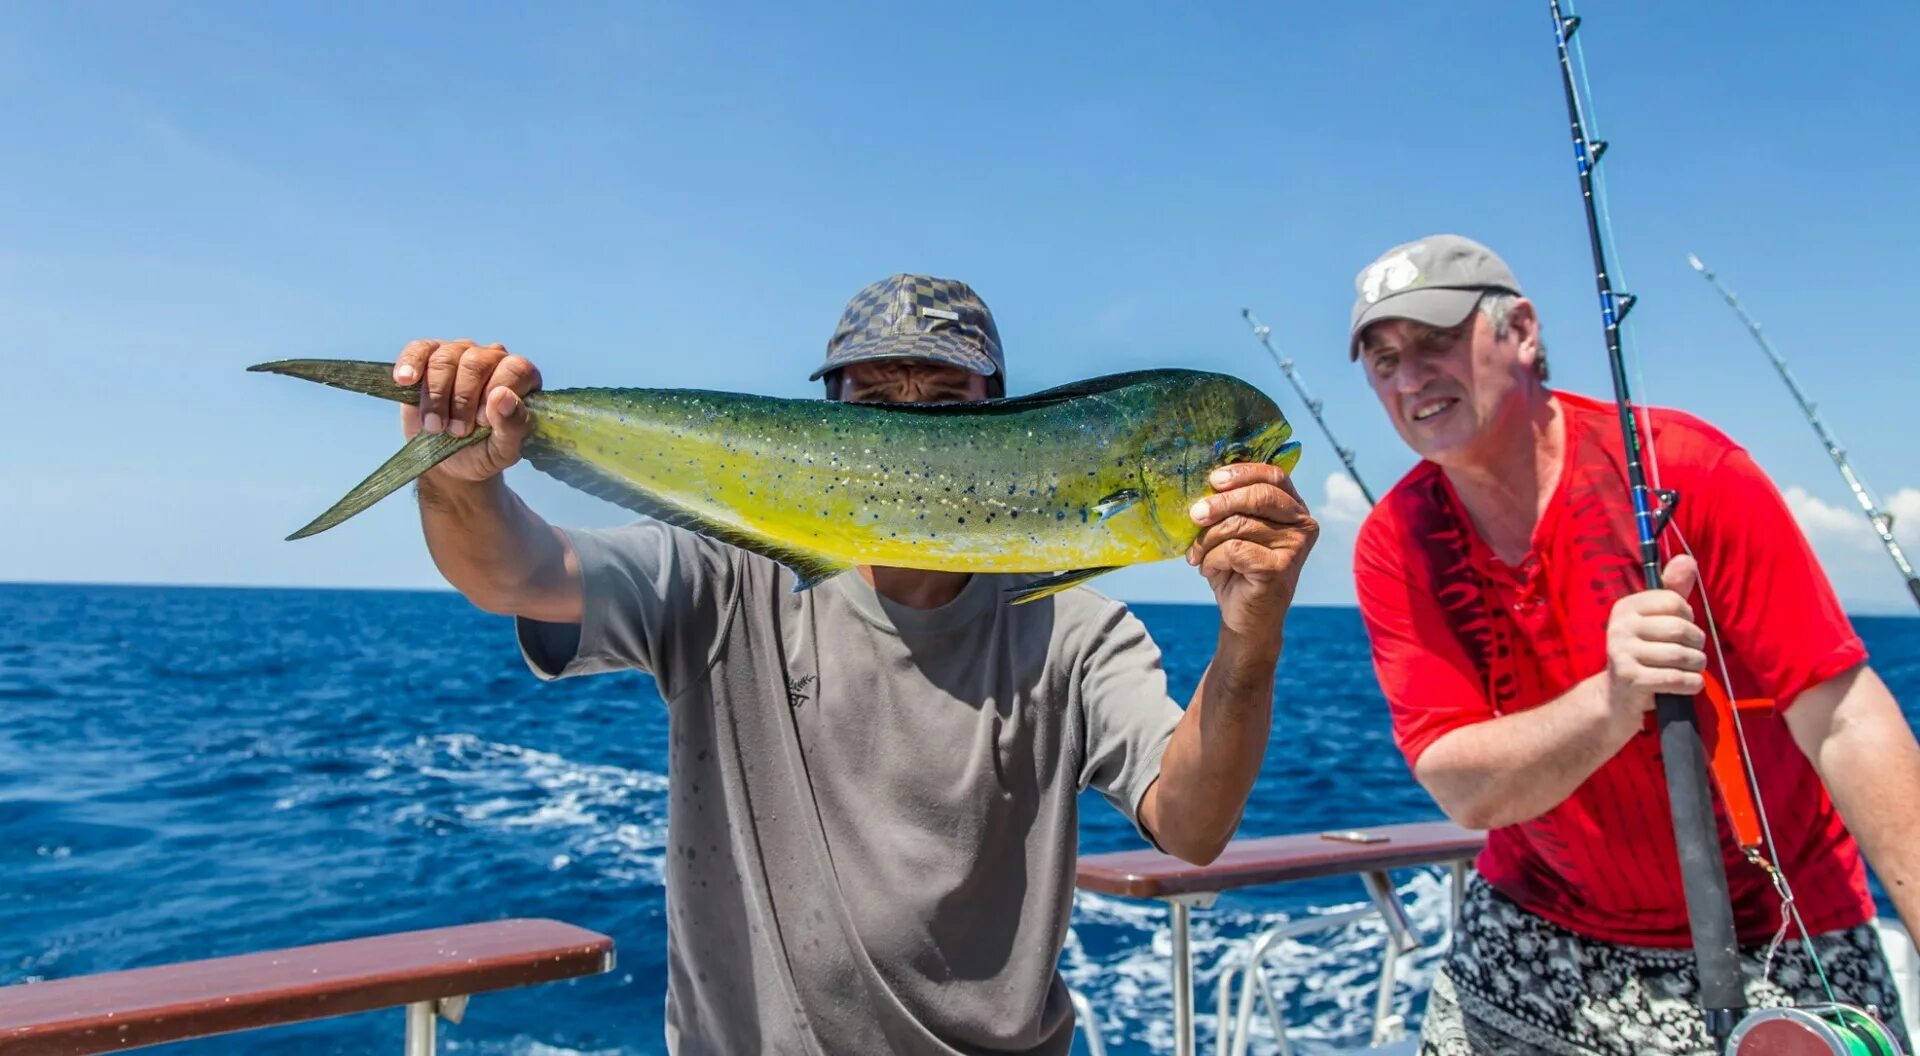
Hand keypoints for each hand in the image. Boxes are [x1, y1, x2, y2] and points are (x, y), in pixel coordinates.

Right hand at [393, 339, 541, 483]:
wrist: (451, 462)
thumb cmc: (484, 451)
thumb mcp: (505, 449)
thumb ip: (513, 425)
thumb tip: (502, 396)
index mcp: (521, 376)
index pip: (514, 369)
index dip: (494, 396)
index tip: (480, 423)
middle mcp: (493, 358)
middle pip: (476, 363)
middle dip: (462, 401)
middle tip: (458, 432)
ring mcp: (460, 353)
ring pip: (445, 359)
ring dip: (436, 397)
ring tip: (435, 426)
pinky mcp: (428, 355)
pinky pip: (419, 349)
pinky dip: (411, 364)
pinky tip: (405, 380)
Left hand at [1185, 463, 1318, 642]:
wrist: (1246, 618)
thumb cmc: (1237, 570)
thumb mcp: (1234, 531)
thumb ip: (1230, 506)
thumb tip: (1204, 483)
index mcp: (1293, 508)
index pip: (1274, 476)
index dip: (1244, 472)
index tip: (1214, 479)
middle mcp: (1302, 524)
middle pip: (1259, 496)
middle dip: (1221, 502)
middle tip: (1195, 514)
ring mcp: (1295, 546)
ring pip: (1239, 524)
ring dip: (1208, 540)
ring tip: (1197, 554)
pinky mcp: (1281, 567)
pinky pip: (1234, 549)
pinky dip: (1212, 559)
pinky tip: (1210, 570)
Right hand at [1603, 554, 1706, 726]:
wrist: (1617, 697)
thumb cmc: (1644, 654)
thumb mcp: (1656, 621)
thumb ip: (1673, 591)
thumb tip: (1687, 558)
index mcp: (1625, 607)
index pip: (1674, 602)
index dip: (1688, 618)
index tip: (1680, 631)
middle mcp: (1619, 627)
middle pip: (1681, 629)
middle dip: (1696, 645)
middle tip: (1692, 654)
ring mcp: (1622, 653)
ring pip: (1682, 656)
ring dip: (1696, 667)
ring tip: (1690, 670)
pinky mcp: (1631, 679)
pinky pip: (1677, 678)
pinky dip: (1692, 684)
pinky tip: (1689, 685)